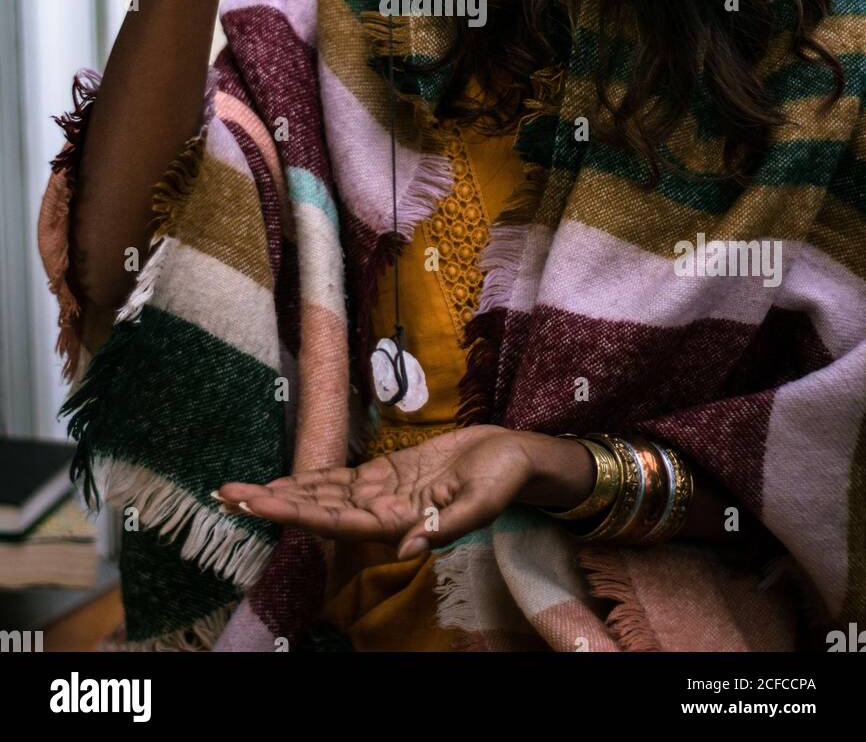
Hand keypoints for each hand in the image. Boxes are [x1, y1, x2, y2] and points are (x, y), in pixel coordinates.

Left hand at [215, 425, 589, 558]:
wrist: (514, 458)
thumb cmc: (503, 480)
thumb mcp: (483, 503)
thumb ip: (446, 529)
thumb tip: (407, 550)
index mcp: (400, 523)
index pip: (335, 521)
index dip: (295, 514)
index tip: (258, 507)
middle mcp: (382, 512)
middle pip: (317, 509)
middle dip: (272, 504)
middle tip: (226, 496)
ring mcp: (382, 492)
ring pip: (322, 494)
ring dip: (282, 492)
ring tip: (240, 490)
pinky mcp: (388, 474)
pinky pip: (342, 479)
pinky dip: (311, 479)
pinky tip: (284, 480)